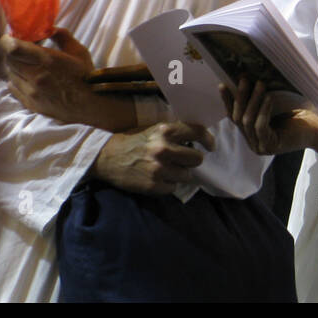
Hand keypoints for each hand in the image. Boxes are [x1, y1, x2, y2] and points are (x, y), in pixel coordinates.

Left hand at [2, 29, 134, 131]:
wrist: (91, 105)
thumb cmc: (86, 76)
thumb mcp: (78, 50)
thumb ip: (62, 36)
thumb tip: (49, 28)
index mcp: (47, 60)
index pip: (11, 48)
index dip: (7, 40)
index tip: (12, 37)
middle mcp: (35, 76)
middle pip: (8, 60)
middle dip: (12, 52)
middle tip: (22, 49)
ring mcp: (31, 92)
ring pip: (10, 73)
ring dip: (15, 66)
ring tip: (28, 64)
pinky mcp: (30, 103)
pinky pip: (13, 87)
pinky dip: (17, 79)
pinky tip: (28, 77)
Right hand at [92, 121, 213, 194]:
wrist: (107, 157)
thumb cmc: (135, 142)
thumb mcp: (155, 130)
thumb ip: (175, 132)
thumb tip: (200, 137)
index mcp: (165, 131)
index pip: (197, 131)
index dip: (208, 139)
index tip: (210, 146)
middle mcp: (163, 149)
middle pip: (197, 158)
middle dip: (192, 160)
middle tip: (183, 160)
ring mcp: (158, 168)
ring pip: (187, 175)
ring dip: (181, 173)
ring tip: (168, 169)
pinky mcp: (153, 185)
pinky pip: (173, 187)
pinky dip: (169, 184)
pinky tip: (159, 178)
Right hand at [221, 76, 317, 155]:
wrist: (316, 127)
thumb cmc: (297, 113)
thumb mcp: (273, 105)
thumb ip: (258, 99)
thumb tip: (245, 77)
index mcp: (251, 133)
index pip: (234, 116)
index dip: (227, 101)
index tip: (223, 84)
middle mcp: (252, 141)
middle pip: (238, 118)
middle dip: (240, 97)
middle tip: (244, 78)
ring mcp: (260, 146)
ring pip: (247, 122)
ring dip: (253, 101)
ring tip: (260, 84)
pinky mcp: (270, 146)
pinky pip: (260, 127)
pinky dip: (263, 111)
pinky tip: (269, 98)